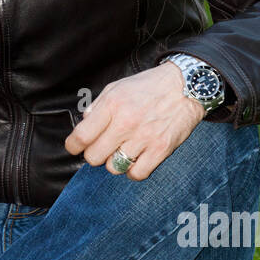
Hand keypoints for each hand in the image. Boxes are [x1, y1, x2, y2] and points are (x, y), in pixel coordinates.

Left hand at [64, 63, 204, 180]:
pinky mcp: (161, 149)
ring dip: (114, 162)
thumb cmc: (149, 87)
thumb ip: (97, 107)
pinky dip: (132, 171)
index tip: (74, 147)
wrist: (186, 86)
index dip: (73, 146)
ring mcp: (144, 138)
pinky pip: (137, 174)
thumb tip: (83, 125)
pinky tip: (135, 159)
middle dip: (94, 154)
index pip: (81, 136)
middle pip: (94, 157)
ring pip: (114, 168)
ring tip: (121, 151)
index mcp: (112, 105)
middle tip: (101, 148)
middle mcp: (126, 122)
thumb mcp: (117, 87)